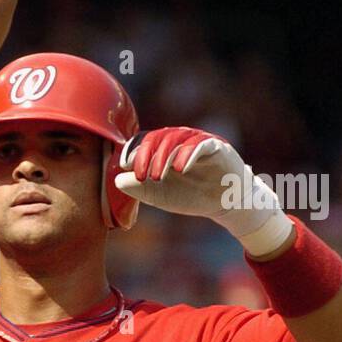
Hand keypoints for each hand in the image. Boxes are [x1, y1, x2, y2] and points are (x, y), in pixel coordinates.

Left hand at [114, 126, 293, 255]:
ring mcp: (198, 141)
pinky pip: (201, 144)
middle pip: (158, 136)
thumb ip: (139, 188)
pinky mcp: (216, 147)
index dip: (133, 150)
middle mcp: (179, 141)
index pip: (144, 140)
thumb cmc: (191, 196)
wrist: (224, 204)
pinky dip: (188, 154)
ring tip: (158, 176)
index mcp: (163, 149)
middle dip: (146, 155)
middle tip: (141, 175)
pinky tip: (180, 169)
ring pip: (176, 138)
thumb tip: (117, 180)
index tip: (125, 165)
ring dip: (164, 156)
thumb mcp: (160, 196)